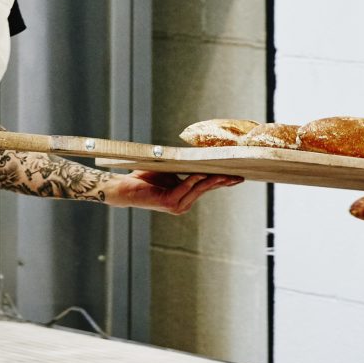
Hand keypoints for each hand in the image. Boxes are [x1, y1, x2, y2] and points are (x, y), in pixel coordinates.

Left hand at [105, 171, 241, 213]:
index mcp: (185, 197)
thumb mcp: (170, 171)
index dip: (223, 182)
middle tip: (238, 176)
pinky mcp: (168, 203)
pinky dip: (193, 181)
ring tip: (224, 173)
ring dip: (211, 180)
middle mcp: (183, 204)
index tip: (238, 177)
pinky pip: (185, 189)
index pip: (208, 188)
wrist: (125, 187)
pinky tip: (201, 174)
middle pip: (207, 189)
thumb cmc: (145, 178)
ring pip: (198, 189)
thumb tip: (199, 157)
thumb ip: (185, 169)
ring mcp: (177, 206)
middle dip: (223, 182)